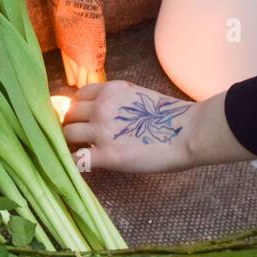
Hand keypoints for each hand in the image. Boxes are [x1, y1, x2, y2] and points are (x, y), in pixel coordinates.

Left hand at [61, 80, 254, 172]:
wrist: (188, 132)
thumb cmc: (170, 117)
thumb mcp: (137, 96)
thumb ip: (115, 101)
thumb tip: (101, 113)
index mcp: (110, 90)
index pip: (78, 96)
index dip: (78, 108)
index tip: (82, 119)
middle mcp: (100, 107)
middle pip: (69, 114)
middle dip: (72, 124)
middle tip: (80, 137)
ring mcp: (101, 131)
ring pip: (68, 134)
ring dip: (72, 142)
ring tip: (83, 150)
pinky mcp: (106, 155)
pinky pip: (76, 159)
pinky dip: (76, 162)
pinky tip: (84, 165)